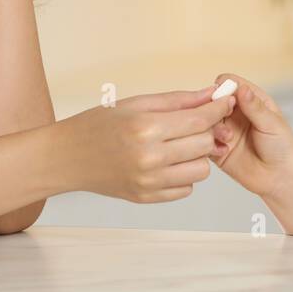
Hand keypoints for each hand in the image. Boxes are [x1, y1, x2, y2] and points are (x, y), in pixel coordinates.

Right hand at [55, 87, 235, 202]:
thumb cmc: (98, 124)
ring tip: (179, 145)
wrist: (66, 157)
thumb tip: (211, 94)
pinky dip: (183, 175)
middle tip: (195, 123)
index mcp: (145, 128)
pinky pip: (185, 189)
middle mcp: (149, 158)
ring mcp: (148, 182)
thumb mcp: (135, 103)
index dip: (218, 109)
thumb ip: (177, 100)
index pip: (199, 120)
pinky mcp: (146, 198)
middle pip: (204, 144)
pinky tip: (167, 162)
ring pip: (201, 171)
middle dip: (206, 131)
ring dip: (197, 156)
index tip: (226, 101)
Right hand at [208, 74, 292, 201]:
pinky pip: (203, 140)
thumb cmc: (283, 149)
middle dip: (213, 106)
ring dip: (211, 125)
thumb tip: (242, 88)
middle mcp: (236, 114)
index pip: (231, 84)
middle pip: (214, 100)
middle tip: (220, 116)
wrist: (280, 179)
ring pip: (206, 119)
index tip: (224, 97)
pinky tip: (220, 148)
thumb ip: (255, 107)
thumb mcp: (272, 124)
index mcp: (251, 101)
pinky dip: (206, 142)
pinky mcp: (217, 148)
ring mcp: (225, 130)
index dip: (224, 87)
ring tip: (226, 137)